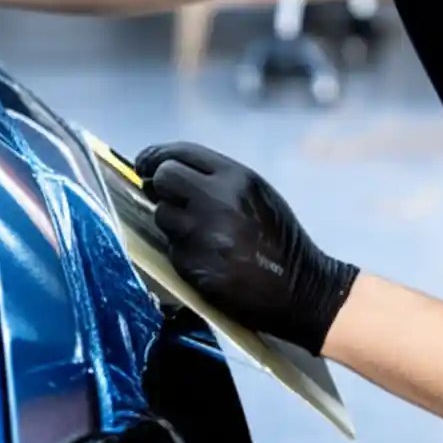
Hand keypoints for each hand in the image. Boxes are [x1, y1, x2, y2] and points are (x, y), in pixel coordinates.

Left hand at [135, 142, 358, 354]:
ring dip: (171, 221)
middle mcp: (216, 200)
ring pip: (162, 214)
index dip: (155, 156)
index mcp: (236, 178)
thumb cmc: (277, 239)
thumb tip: (162, 173)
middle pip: (163, 177)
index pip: (180, 153)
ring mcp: (201, 234)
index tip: (144, 163)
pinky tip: (206, 257)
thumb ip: (215, 178)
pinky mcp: (192, 264)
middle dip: (158, 185)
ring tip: (200, 233)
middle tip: (167, 196)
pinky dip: (182, 250)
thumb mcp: (256, 194)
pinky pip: (172, 247)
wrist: (299, 289)